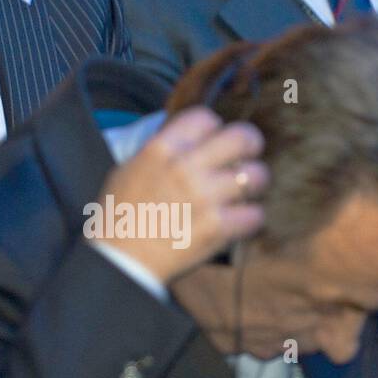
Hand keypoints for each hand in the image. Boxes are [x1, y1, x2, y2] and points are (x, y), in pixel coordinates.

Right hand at [91, 107, 266, 283]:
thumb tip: (188, 139)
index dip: (214, 127)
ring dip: (253, 183)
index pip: (206, 117)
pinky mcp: (218, 228)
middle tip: (246, 154)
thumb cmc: (119, 213)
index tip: (214, 139)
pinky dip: (248, 218)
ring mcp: (205, 197)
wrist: (119, 259)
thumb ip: (161, 149)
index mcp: (160, 148)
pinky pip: (255, 214)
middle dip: (249, 143)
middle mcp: (185, 167)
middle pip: (242, 137)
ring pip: (257, 175)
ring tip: (242, 192)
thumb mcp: (130, 167)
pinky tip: (236, 220)